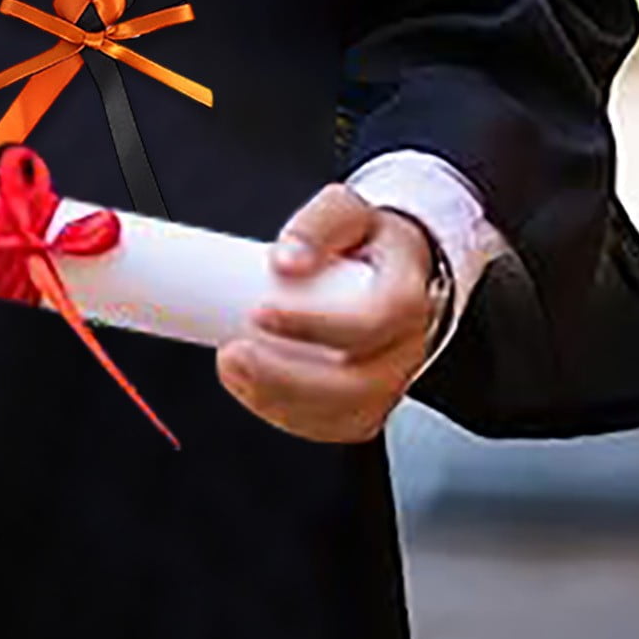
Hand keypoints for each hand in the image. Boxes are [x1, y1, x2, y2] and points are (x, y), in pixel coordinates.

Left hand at [215, 183, 437, 442]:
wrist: (388, 265)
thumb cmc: (365, 238)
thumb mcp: (344, 211)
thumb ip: (316, 225)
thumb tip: (285, 262)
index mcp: (406, 296)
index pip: (373, 322)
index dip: (316, 326)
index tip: (259, 312)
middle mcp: (407, 348)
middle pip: (360, 386)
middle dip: (287, 379)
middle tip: (232, 353)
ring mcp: (391, 382)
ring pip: (345, 416)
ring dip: (280, 402)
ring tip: (230, 367)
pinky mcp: (369, 403)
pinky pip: (335, 427)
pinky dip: (289, 418)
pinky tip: (250, 390)